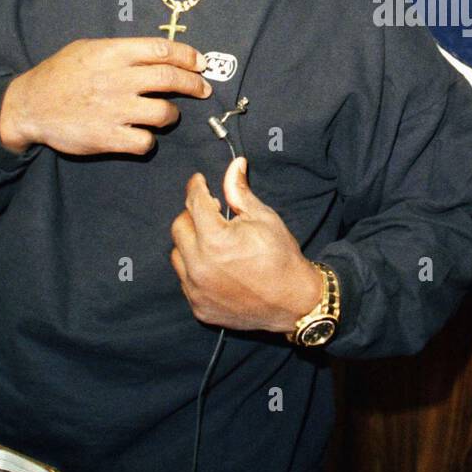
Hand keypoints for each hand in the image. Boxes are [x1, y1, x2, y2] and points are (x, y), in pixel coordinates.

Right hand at [0, 37, 211, 155]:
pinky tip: (142, 135)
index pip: (162, 50)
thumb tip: (158, 52)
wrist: (28, 106)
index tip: (200, 63)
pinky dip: (149, 139)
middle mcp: (116, 79)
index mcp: (112, 53)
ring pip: (164, 112)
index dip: (188, 56)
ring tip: (168, 114)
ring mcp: (114, 110)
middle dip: (193, 84)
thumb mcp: (87, 49)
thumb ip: (121, 49)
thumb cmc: (60, 74)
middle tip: (202, 89)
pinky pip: (146, 141)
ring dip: (172, 114)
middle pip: (169, 78)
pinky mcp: (108, 137)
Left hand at [169, 156, 323, 333]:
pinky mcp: (199, 306)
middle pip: (179, 227)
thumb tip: (235, 164)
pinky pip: (185, 280)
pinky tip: (214, 265)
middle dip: (193, 215)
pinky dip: (195, 268)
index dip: (197, 187)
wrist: (293, 302)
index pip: (195, 202)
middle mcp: (200, 266)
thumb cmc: (281, 257)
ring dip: (190, 243)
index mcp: (216, 239)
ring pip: (177, 255)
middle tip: (212, 213)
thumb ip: (240, 191)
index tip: (199, 181)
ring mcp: (197, 289)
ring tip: (212, 241)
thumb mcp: (263, 217)